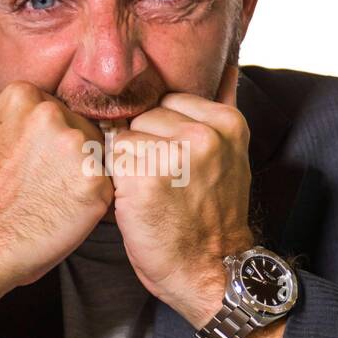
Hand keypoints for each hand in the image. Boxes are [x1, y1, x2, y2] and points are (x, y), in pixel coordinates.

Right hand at [0, 80, 111, 291]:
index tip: (38, 162)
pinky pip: (107, 184)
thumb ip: (20, 119)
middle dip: (73, 155)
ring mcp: (74, 143)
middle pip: (84, 128)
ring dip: (85, 176)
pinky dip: (93, 200)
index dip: (55, 141)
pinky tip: (66, 211)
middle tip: (46, 184)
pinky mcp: (94, 177)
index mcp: (24, 95)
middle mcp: (51, 111)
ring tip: (53, 197)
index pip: (62, 110)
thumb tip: (40, 116)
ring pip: (98, 155)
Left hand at [110, 64, 254, 327]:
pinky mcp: (145, 173)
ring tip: (149, 196)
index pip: (169, 103)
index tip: (176, 169)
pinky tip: (134, 205)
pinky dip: (113, 183)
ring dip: (125, 166)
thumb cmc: (209, 220)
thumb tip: (225, 64)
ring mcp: (176, 151)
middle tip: (162, 187)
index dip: (161, 136)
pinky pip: (110, 159)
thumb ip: (214, 115)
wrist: (213, 273)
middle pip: (144, 116)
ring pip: (124, 137)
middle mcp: (205, 131)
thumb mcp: (226, 160)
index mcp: (227, 122)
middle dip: (143, 148)